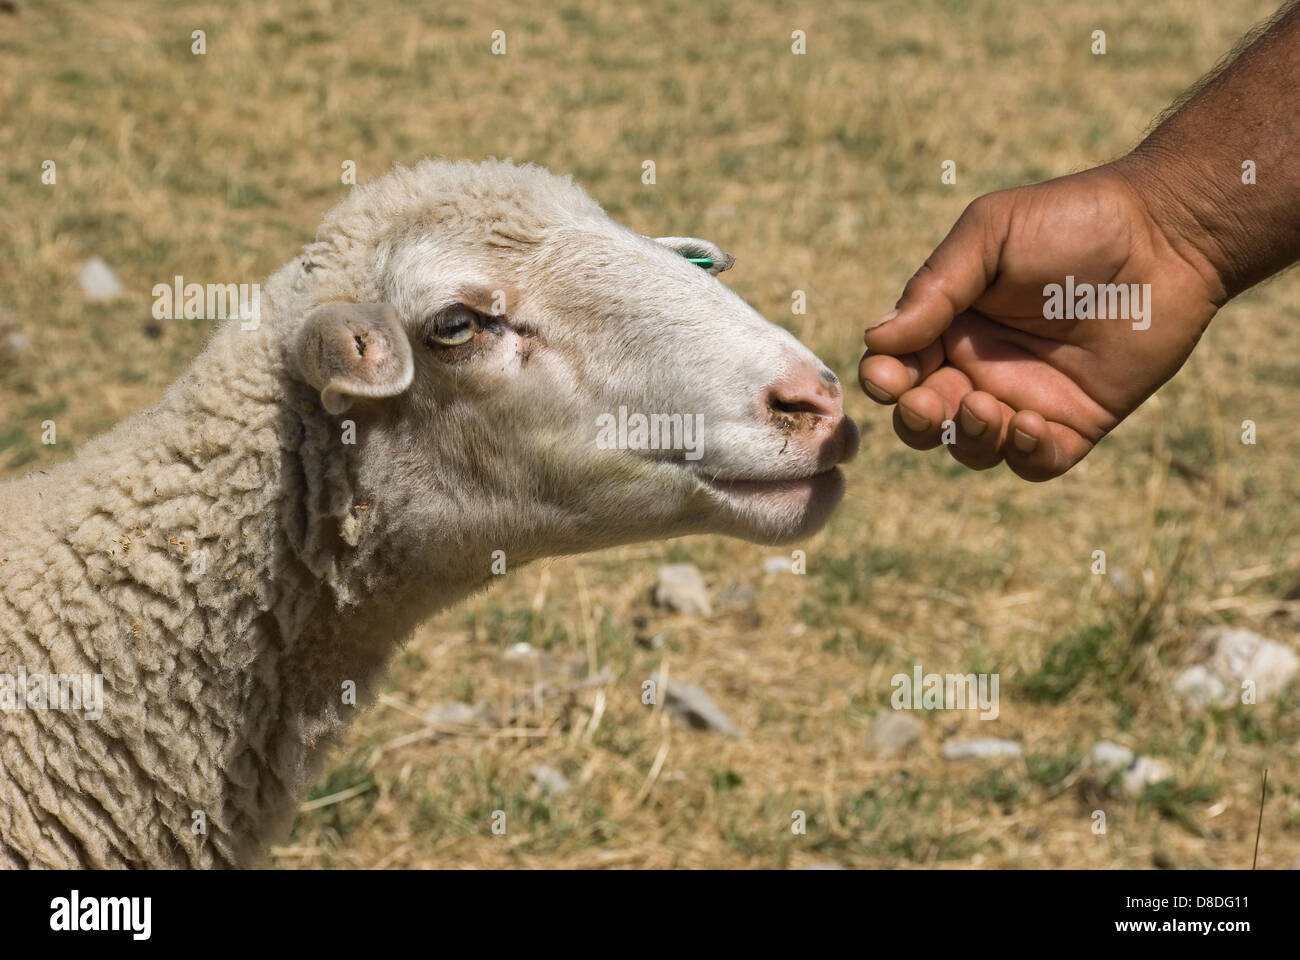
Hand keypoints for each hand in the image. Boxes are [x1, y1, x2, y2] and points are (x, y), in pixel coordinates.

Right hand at [858, 161, 1226, 480]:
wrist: (1167, 234)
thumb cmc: (1074, 221)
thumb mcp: (990, 235)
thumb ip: (934, 287)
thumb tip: (876, 339)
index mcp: (950, 325)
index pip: (897, 369)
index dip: (884, 381)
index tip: (891, 376)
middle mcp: (980, 367)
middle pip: (924, 421)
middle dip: (917, 421)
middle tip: (928, 403)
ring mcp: (1027, 398)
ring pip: (973, 448)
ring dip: (968, 438)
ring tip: (988, 406)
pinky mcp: (1076, 424)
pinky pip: (1035, 463)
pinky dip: (1024, 454)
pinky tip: (1032, 422)